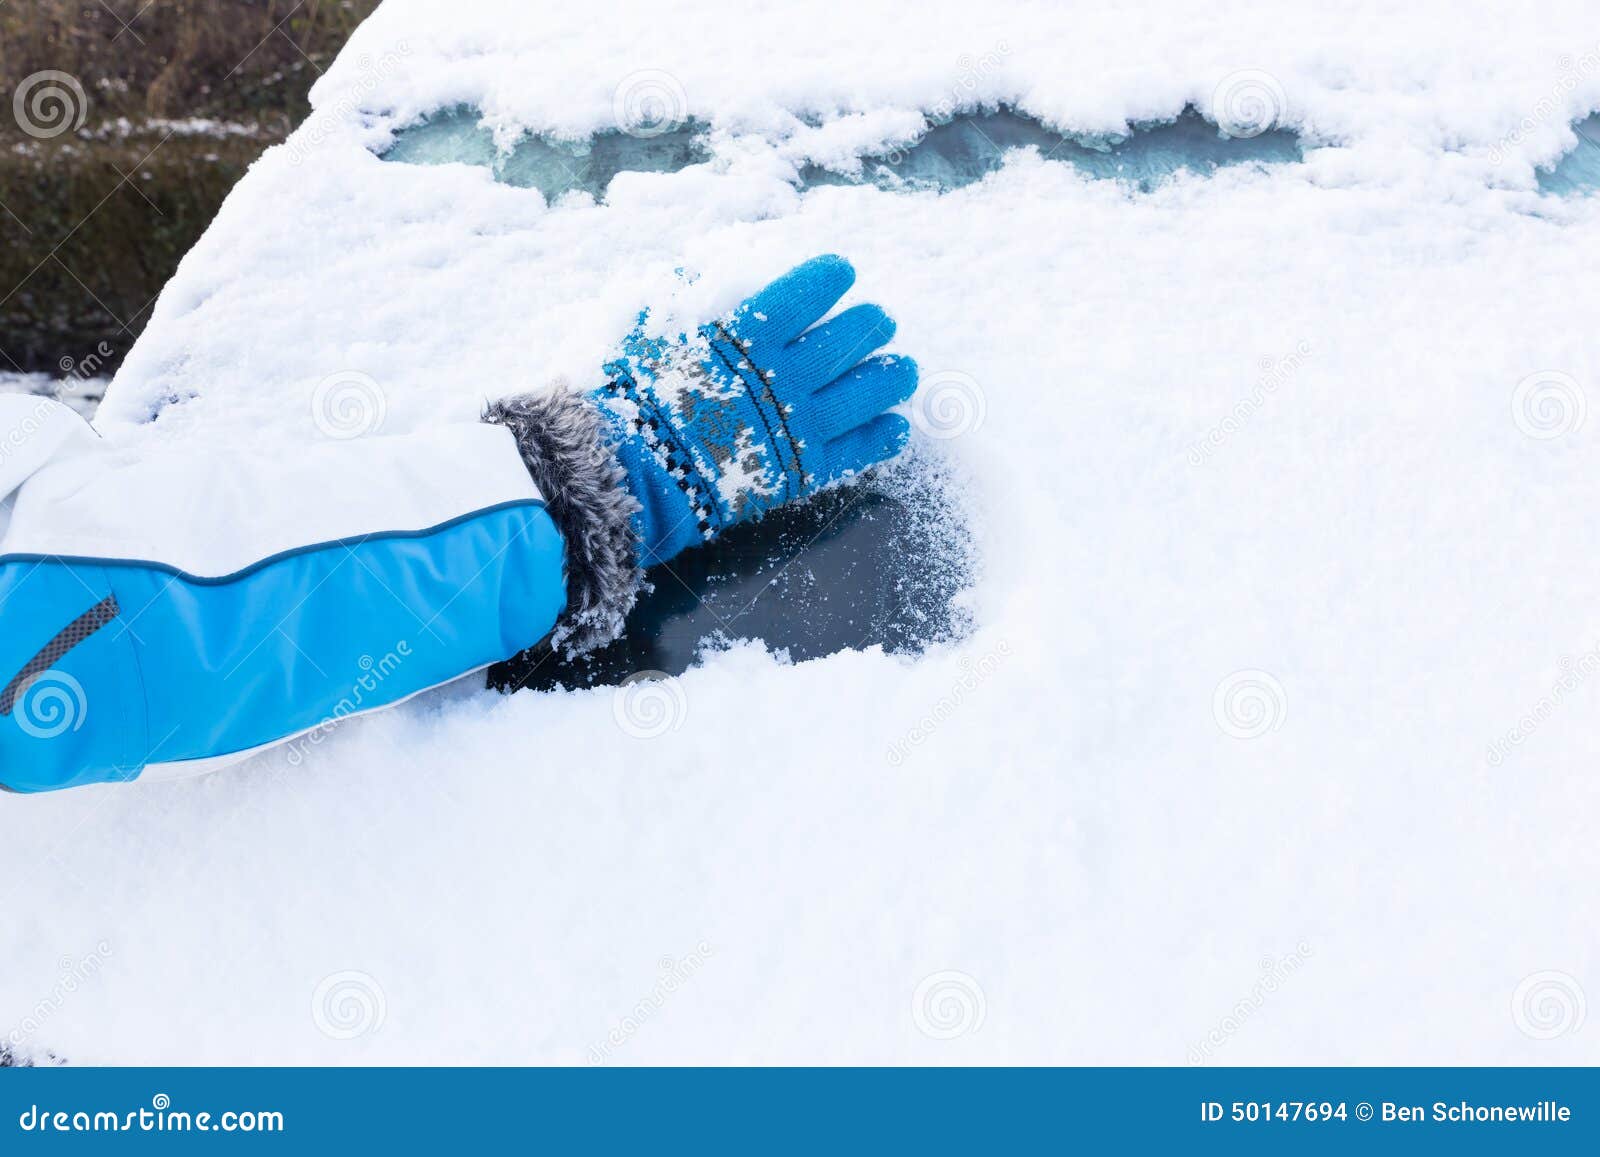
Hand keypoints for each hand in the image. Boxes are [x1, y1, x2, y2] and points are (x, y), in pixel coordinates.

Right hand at [594, 254, 915, 564]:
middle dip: (870, 325)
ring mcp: (799, 424)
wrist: (631, 471)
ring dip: (890, 377)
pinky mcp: (804, 471)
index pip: (808, 292)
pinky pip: (857, 452)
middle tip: (881, 322)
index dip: (830, 277)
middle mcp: (785, 374)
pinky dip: (881, 437)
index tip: (842, 272)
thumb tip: (698, 274)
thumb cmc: (632, 395)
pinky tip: (897, 426)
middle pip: (848, 340)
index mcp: (750, 332)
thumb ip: (683, 296)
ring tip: (904, 368)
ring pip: (866, 393)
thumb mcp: (649, 328)